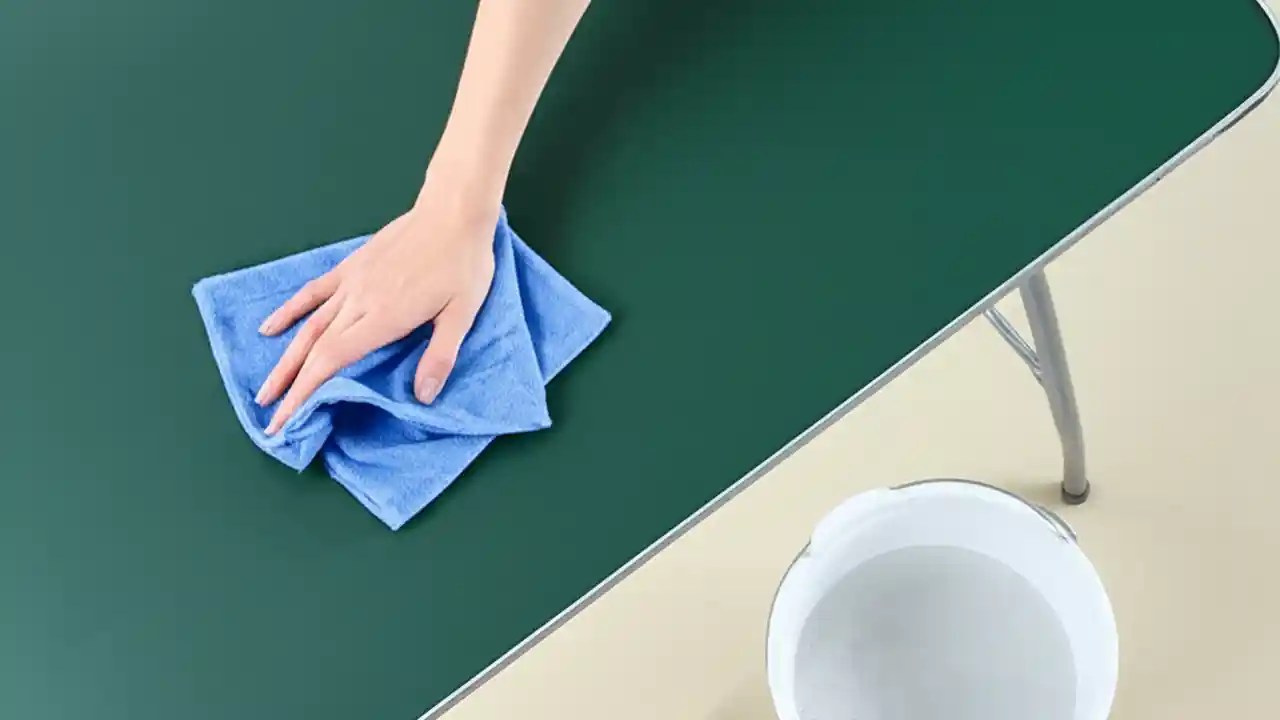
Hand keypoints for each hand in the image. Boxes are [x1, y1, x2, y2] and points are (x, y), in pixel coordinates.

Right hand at [254, 193, 498, 434]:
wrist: (453, 211)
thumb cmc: (463, 263)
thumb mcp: (463, 313)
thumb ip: (440, 355)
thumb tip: (423, 396)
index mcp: (384, 317)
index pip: (332, 360)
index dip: (306, 392)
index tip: (288, 418)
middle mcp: (359, 302)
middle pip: (314, 350)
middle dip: (290, 387)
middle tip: (270, 420)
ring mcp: (351, 283)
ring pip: (308, 326)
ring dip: (285, 359)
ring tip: (266, 389)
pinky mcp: (351, 267)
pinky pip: (313, 292)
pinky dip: (290, 310)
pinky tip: (269, 327)